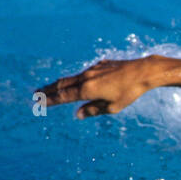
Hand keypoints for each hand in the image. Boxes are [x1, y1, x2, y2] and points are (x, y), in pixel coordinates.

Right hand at [37, 56, 164, 119]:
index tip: (38, 103)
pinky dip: (78, 79)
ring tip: (53, 87)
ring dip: (61, 83)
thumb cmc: (130, 92)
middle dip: (48, 90)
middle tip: (36, 94)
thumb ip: (93, 110)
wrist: (144, 71)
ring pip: (73, 77)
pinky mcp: (101, 65)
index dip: (49, 100)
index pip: (63, 97)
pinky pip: (86, 73)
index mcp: (87, 90)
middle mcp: (86, 77)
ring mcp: (93, 69)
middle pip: (62, 84)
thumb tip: (77, 114)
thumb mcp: (113, 107)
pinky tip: (80, 82)